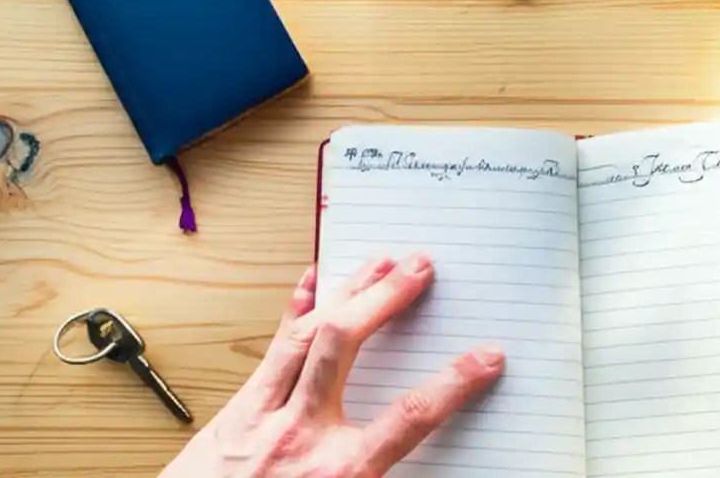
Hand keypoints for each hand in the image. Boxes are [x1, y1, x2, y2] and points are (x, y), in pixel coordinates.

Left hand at [161, 254, 503, 476]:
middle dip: (385, 299)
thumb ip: (374, 477)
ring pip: (304, 336)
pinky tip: (309, 283)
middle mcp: (299, 436)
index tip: (485, 357)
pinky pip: (269, 350)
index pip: (409, 418)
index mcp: (338, 474)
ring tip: (376, 262)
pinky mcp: (234, 413)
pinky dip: (292, 312)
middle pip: (344, 346)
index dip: (453, 383)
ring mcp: (261, 418)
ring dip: (345, 293)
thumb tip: (413, 464)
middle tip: (418, 266)